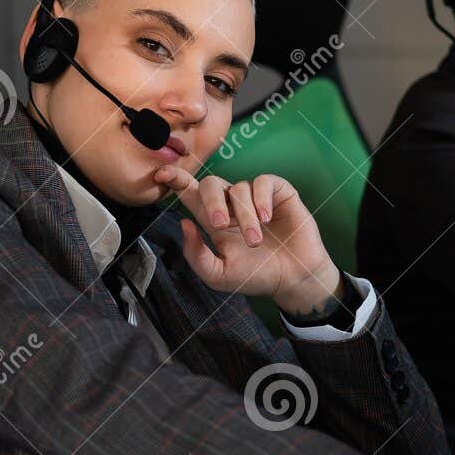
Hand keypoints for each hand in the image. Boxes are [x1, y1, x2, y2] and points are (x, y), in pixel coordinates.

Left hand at [157, 169, 340, 313]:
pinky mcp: (279, 193)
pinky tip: (266, 217)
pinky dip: (261, 199)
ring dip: (244, 216)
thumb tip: (184, 223)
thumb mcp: (218, 275)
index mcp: (214, 221)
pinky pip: (263, 182)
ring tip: (255, 241)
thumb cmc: (256, 277)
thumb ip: (196, 255)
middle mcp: (232, 205)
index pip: (191, 193)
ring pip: (238, 189)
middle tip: (219, 226)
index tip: (161, 175)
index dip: (176, 180)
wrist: (293, 279)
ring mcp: (255, 197)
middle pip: (210, 184)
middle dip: (211, 202)